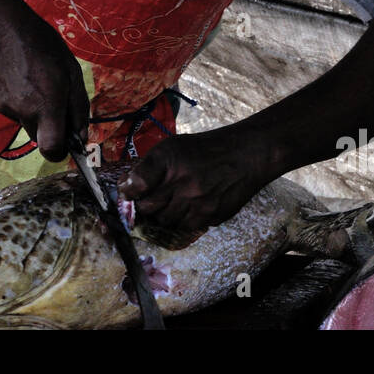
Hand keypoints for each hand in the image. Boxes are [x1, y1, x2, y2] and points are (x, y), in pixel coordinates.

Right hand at [0, 0, 88, 161]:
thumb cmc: (41, 44)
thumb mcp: (71, 70)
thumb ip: (78, 107)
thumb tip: (81, 137)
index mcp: (47, 103)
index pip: (52, 149)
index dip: (60, 152)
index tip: (65, 144)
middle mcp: (24, 111)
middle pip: (39, 137)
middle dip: (48, 126)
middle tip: (50, 98)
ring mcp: (4, 108)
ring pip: (24, 122)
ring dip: (32, 111)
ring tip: (30, 81)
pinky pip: (10, 111)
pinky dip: (15, 101)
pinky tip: (15, 78)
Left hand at [118, 126, 273, 230]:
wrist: (245, 156)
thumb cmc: (206, 150)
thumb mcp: (174, 147)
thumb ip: (150, 166)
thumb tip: (128, 186)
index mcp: (169, 159)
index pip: (137, 183)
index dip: (129, 191)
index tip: (129, 191)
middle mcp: (182, 182)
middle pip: (147, 208)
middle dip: (144, 206)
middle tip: (148, 200)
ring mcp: (197, 201)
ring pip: (165, 221)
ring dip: (164, 214)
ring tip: (172, 201)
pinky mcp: (210, 215)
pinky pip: (185, 226)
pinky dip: (183, 219)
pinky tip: (189, 206)